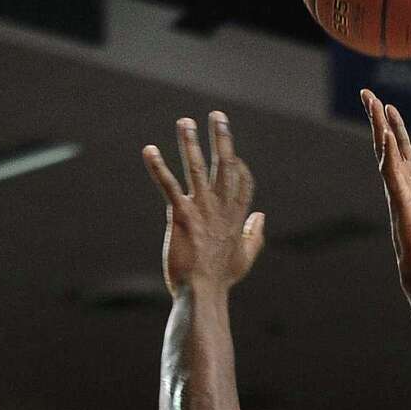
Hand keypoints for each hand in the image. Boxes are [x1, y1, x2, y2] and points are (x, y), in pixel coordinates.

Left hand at [142, 113, 264, 295]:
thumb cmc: (220, 279)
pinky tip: (149, 150)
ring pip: (197, 169)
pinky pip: (169, 186)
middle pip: (225, 166)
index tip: (233, 153)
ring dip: (190, 143)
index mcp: (236, 217)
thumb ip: (254, 234)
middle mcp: (221, 208)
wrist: (202, 293)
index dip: (239, 164)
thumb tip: (261, 216)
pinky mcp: (181, 216)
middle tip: (217, 115)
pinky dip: (158, 167)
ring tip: (184, 122)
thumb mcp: (245, 257)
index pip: (242, 181)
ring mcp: (202, 210)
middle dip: (222, 139)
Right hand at [361, 90, 410, 298]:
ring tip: (370, 103)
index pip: (401, 144)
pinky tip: (384, 133)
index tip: (387, 104)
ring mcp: (397, 187)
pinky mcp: (397, 198)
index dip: (394, 124)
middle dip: (376, 116)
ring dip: (376, 126)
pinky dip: (387, 151)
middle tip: (366, 93)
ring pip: (383, 150)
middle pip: (386, 140)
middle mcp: (402, 179)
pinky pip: (389, 170)